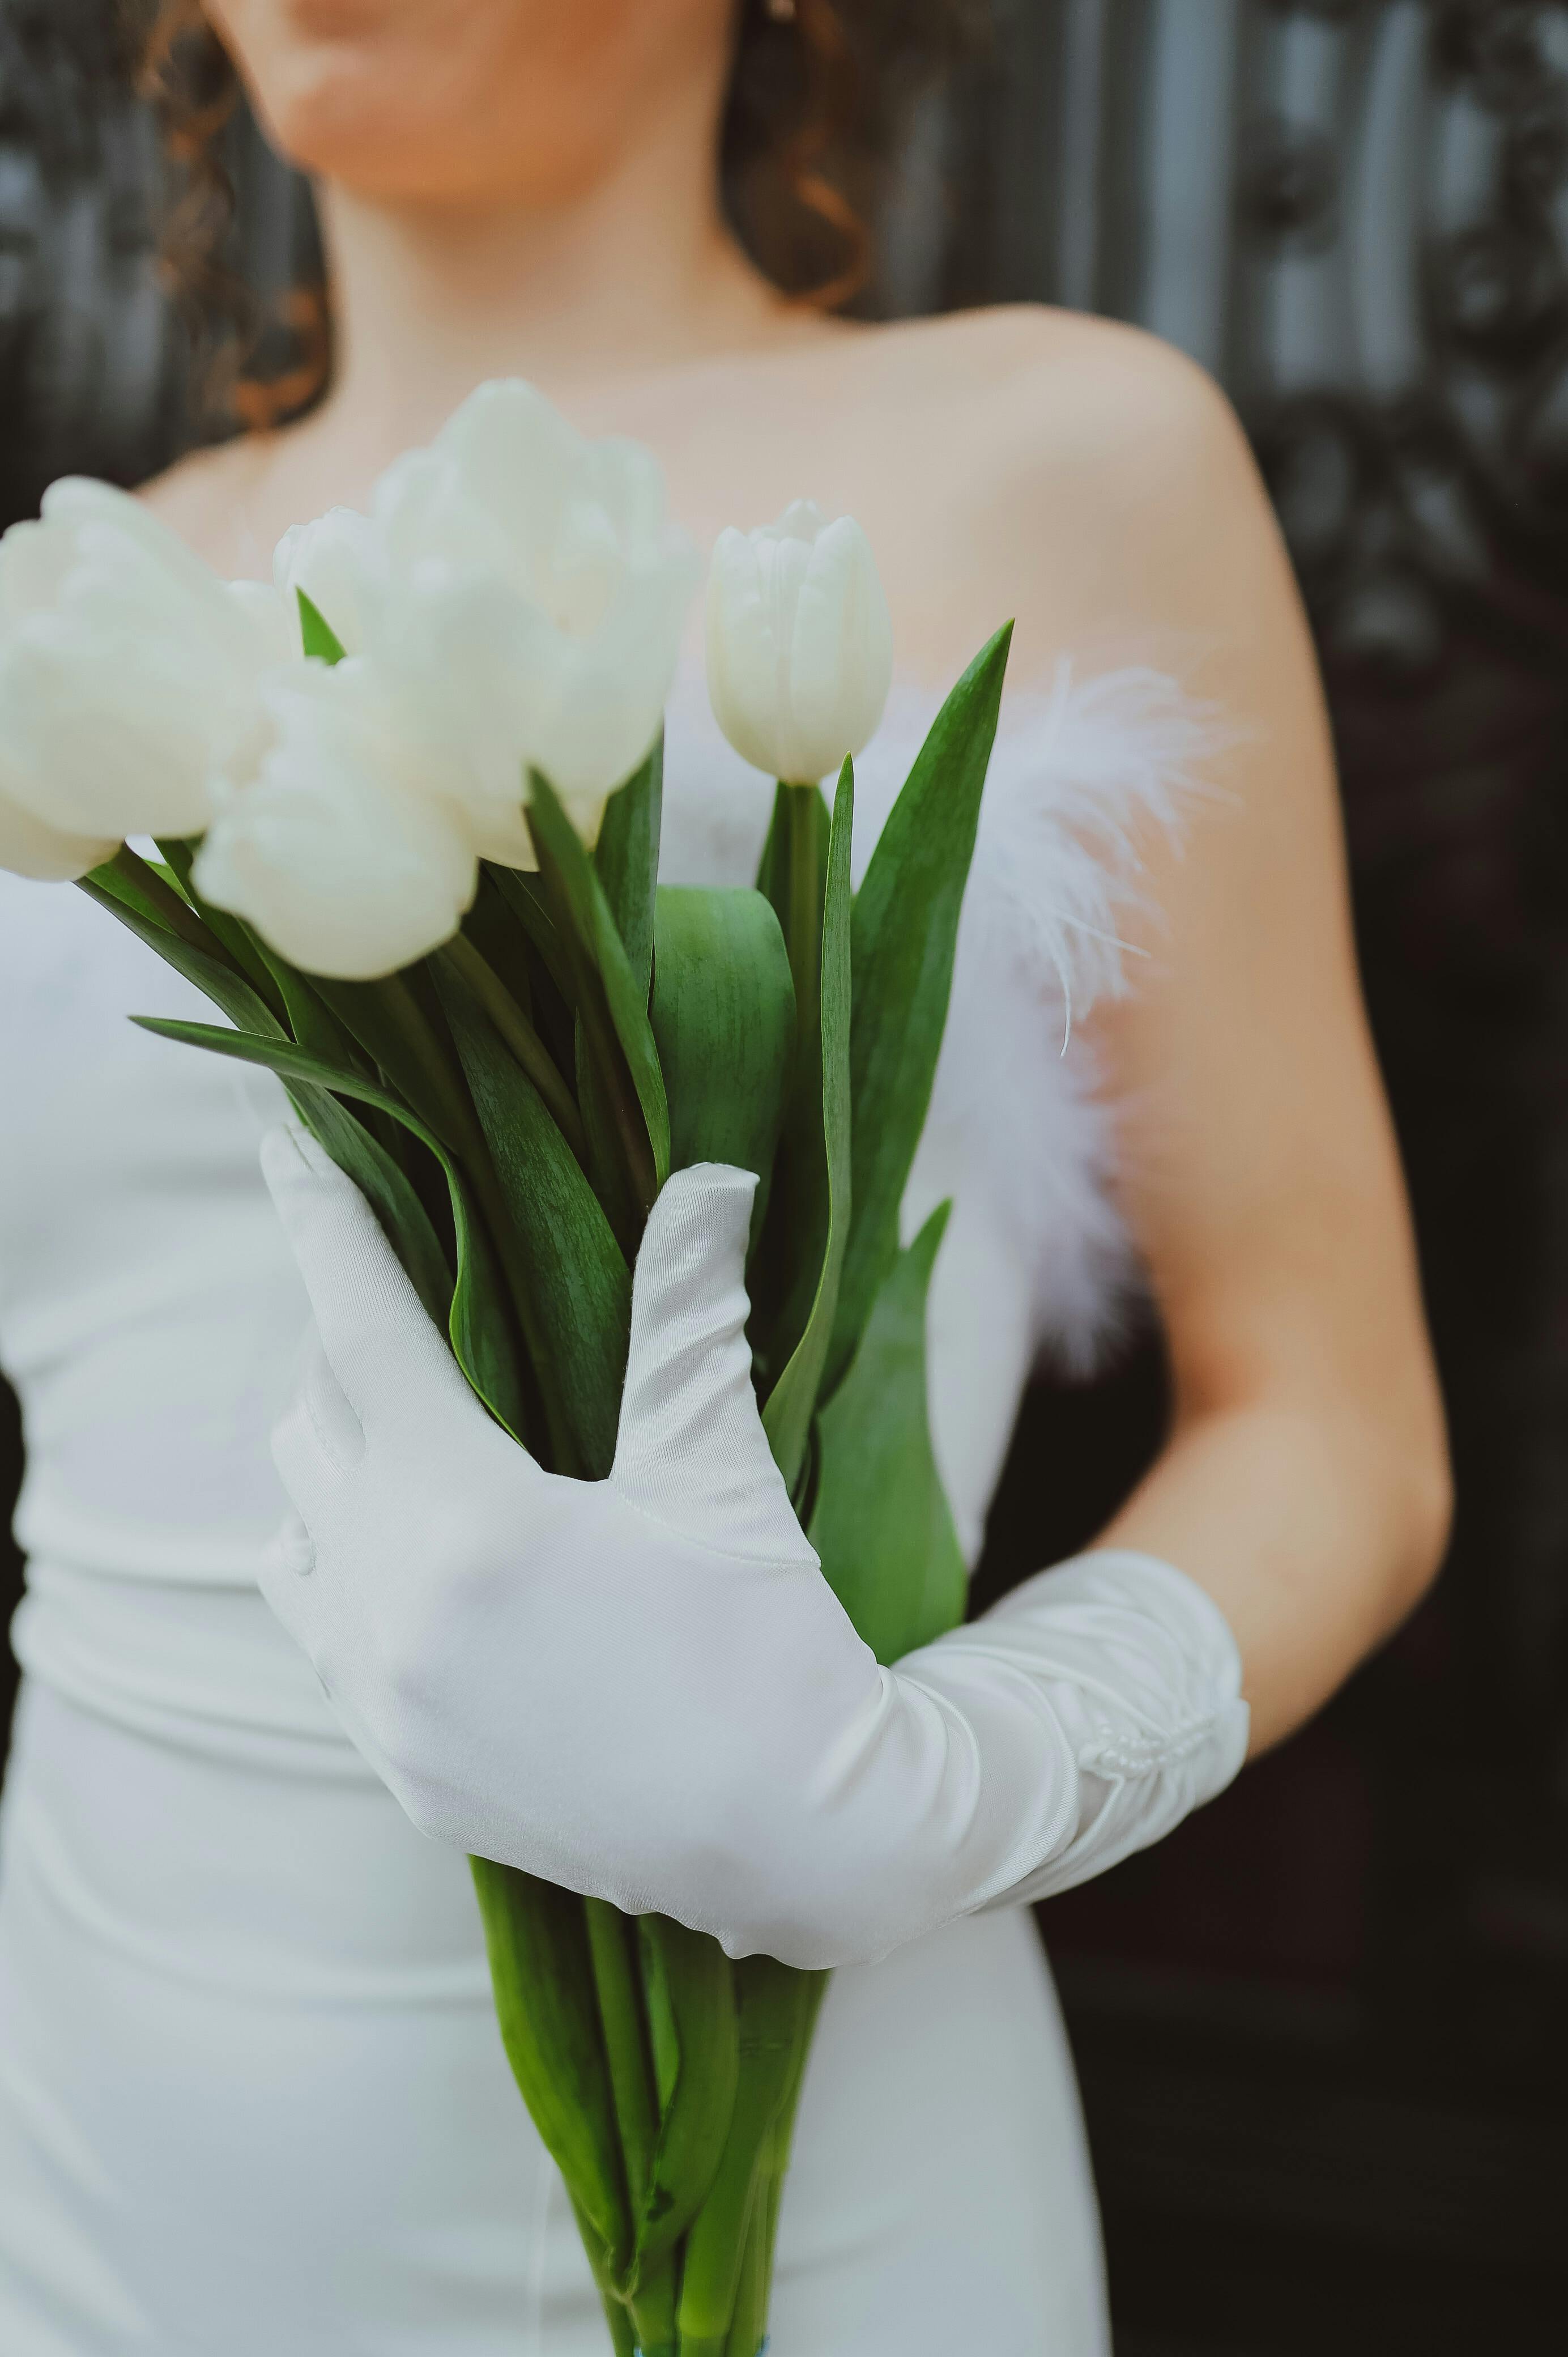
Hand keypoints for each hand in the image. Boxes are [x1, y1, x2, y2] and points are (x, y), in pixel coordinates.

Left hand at [261, 1127, 1247, 1967]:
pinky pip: (318, 1623)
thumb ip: (689, 1321)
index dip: (324, 1228)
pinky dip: (340, 1555)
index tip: (283, 1140)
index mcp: (472, 1524)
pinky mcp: (397, 1765)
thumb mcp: (721, 1475)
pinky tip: (406, 1539)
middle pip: (317, 1418)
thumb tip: (710, 1179)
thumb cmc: (770, 1646)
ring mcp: (385, 1702)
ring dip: (337, 1450)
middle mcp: (396, 1613)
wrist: (798, 1845)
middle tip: (397, 1277)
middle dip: (347, 1335)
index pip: (364, 1334)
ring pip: (300, 1520)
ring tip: (411, 1411)